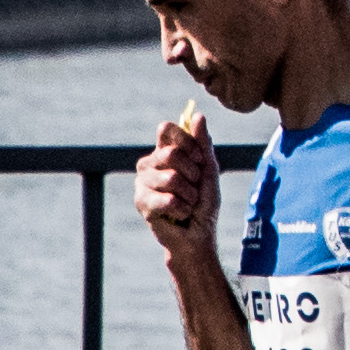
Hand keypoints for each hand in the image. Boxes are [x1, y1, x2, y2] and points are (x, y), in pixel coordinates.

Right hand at [131, 112, 218, 267]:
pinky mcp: (141, 202)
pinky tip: (179, 214)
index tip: (198, 159)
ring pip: (171, 178)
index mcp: (165, 151)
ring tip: (187, 203)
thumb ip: (203, 144)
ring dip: (189, 195)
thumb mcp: (209, 170)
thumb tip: (198, 115)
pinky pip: (167, 200)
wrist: (199, 234)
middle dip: (192, 174)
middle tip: (194, 187)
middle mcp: (149, 163)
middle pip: (171, 153)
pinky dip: (182, 209)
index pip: (166, 129)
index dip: (186, 142)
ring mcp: (142, 182)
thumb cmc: (204, 203)